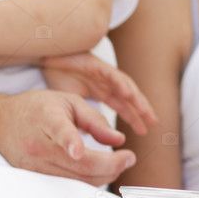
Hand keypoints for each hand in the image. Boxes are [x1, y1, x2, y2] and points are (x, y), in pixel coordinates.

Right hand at [0, 90, 135, 185]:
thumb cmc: (38, 108)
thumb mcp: (68, 102)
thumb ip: (95, 120)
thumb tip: (119, 139)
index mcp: (46, 119)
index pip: (59, 132)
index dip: (69, 142)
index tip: (78, 150)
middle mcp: (38, 146)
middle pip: (79, 165)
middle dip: (112, 165)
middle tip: (129, 158)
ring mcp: (34, 166)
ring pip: (77, 181)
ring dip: (105, 175)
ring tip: (119, 162)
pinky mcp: (34, 179)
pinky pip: (68, 186)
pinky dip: (89, 180)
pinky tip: (101, 170)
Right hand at [42, 52, 157, 134]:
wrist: (45, 58)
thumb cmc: (57, 76)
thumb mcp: (70, 103)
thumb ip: (81, 117)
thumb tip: (87, 139)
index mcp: (100, 91)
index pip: (122, 106)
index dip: (133, 118)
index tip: (144, 131)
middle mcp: (105, 82)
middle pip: (128, 97)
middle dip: (142, 109)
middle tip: (154, 122)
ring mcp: (102, 73)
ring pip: (125, 86)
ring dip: (136, 98)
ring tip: (145, 111)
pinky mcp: (96, 65)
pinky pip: (112, 74)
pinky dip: (121, 84)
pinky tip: (129, 94)